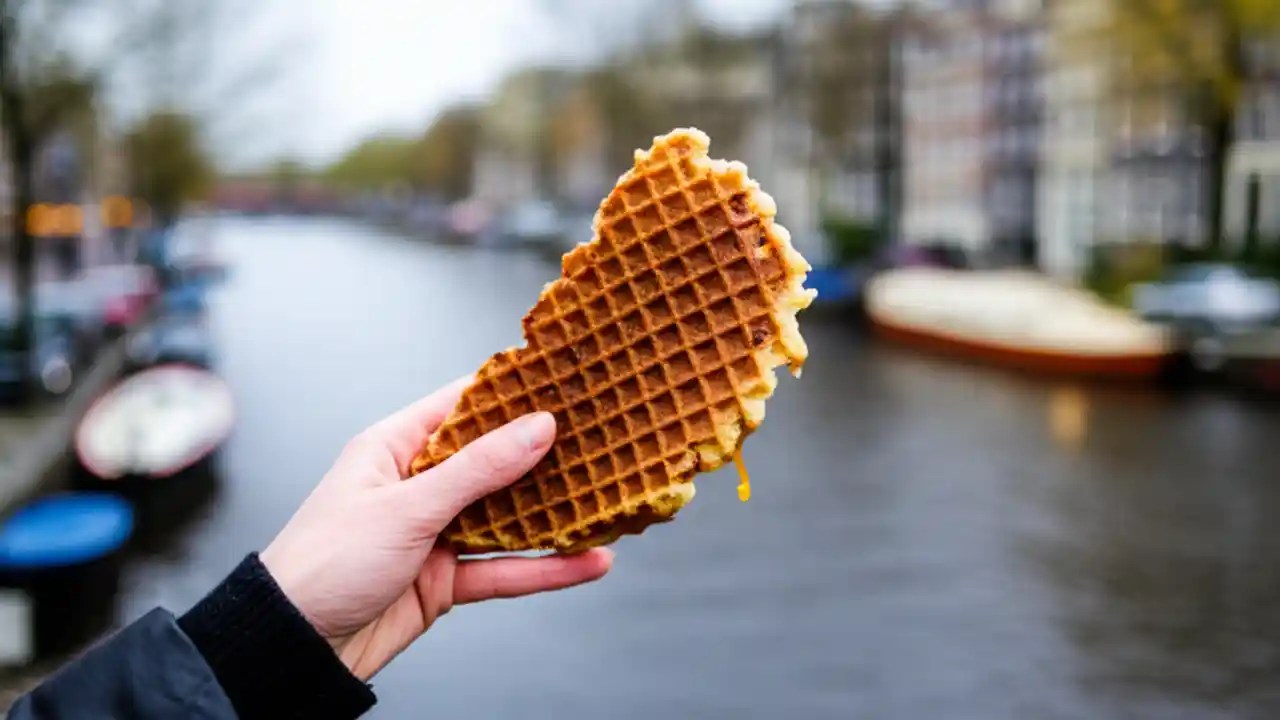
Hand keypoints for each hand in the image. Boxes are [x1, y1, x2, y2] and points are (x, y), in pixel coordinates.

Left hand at [260, 376, 613, 680]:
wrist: (294, 646)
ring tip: (609, 503)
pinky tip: (587, 563)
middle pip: (494, 462)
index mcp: (394, 449)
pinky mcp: (445, 580)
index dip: (511, 393)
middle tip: (603, 440)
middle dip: (545, 456)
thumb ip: (477, 470)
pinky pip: (505, 569)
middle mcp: (417, 485)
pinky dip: (546, 568)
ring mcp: (434, 533)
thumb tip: (536, 427)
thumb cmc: (323, 563)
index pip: (461, 406)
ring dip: (554, 516)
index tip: (562, 380)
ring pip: (508, 518)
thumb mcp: (406, 508)